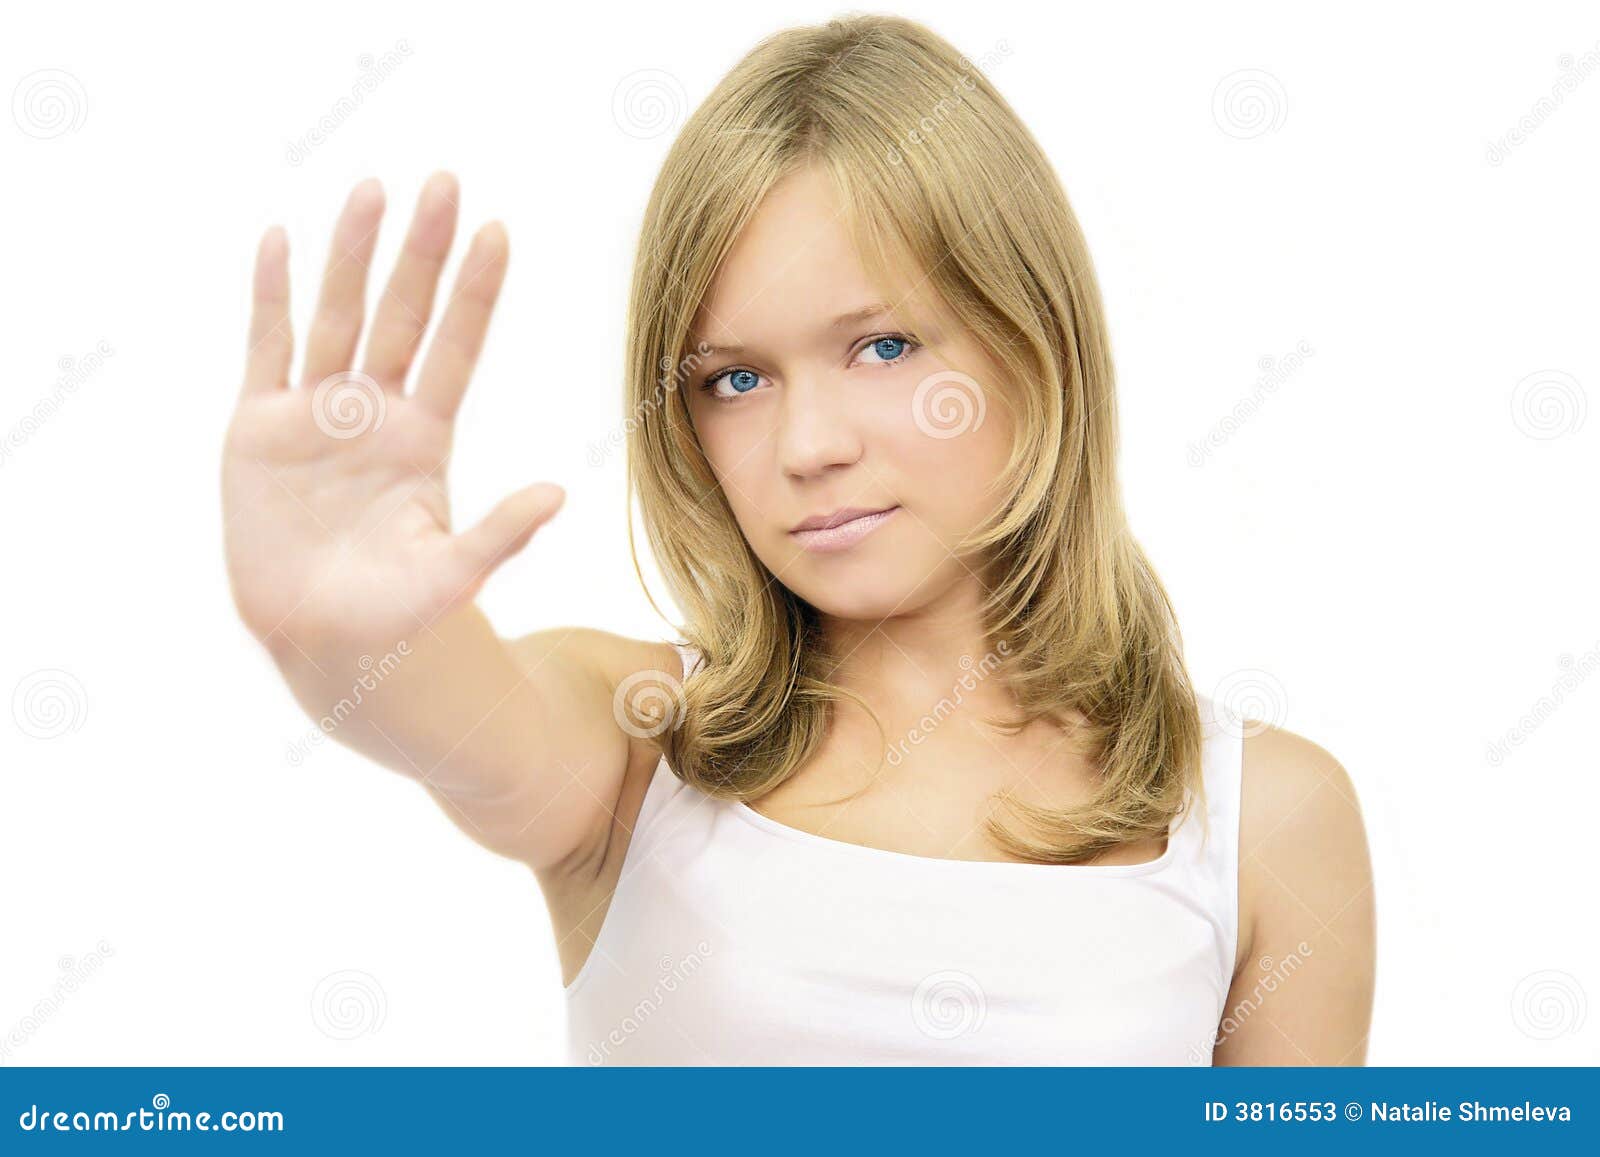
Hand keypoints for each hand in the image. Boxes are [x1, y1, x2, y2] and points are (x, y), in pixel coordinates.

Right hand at [221, 173, 562, 656]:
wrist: (321, 642)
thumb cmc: (396, 614)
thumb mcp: (452, 575)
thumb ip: (500, 534)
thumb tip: (559, 494)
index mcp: (424, 436)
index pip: (455, 346)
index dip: (475, 292)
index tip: (499, 231)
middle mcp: (374, 411)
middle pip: (401, 314)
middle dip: (420, 251)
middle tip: (443, 181)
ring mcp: (315, 414)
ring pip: (336, 316)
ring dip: (351, 255)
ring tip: (370, 189)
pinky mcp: (257, 428)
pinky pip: (265, 349)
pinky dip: (271, 297)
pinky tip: (278, 241)